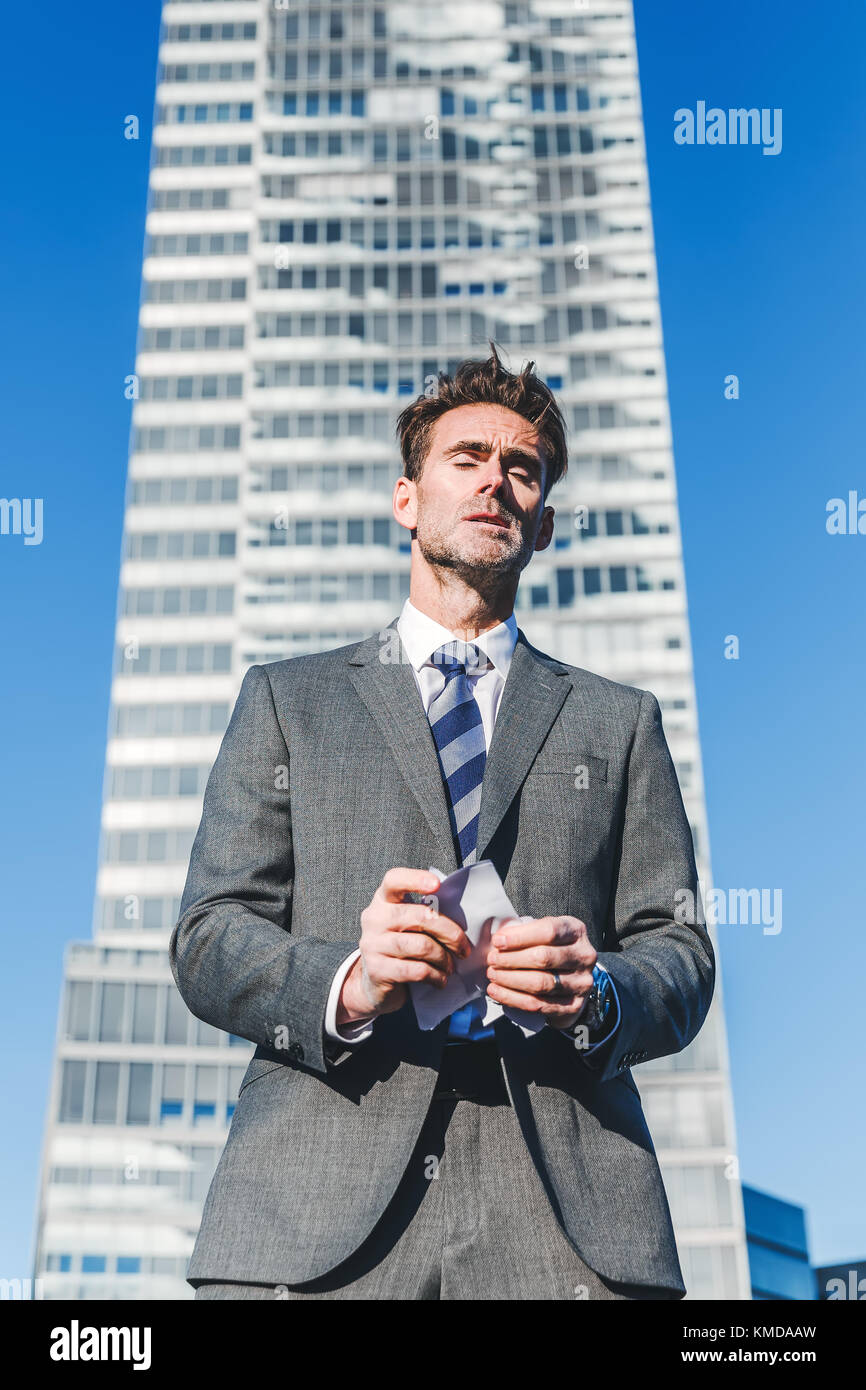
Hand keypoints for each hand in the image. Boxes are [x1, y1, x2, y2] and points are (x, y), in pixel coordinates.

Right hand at [337, 868, 471, 1024]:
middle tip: (464, 949)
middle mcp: (374, 918)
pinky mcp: (377, 969)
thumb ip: (424, 913)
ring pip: (422, 946)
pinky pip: (416, 970)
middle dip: (450, 933)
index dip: (415, 879)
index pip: (394, 880)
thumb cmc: (401, 945)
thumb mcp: (407, 924)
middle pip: (421, 916)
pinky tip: (440, 979)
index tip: (437, 884)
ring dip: (444, 958)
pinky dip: (436, 976)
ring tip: (451, 966)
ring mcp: (372, 944)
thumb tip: (463, 914)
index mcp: (383, 900)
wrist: (374, 981)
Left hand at [485, 914, 596, 1029]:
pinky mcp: (573, 1005)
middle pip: (543, 957)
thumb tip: (498, 939)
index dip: (520, 937)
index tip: (498, 941)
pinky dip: (513, 998)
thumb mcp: (545, 934)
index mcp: (575, 931)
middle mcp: (584, 956)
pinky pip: (538, 1004)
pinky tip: (497, 991)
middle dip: (511, 959)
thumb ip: (526, 932)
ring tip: (492, 975)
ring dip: (510, 979)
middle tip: (492, 960)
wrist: (573, 980)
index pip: (549, 931)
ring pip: (540, 983)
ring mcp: (581, 983)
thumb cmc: (552, 950)